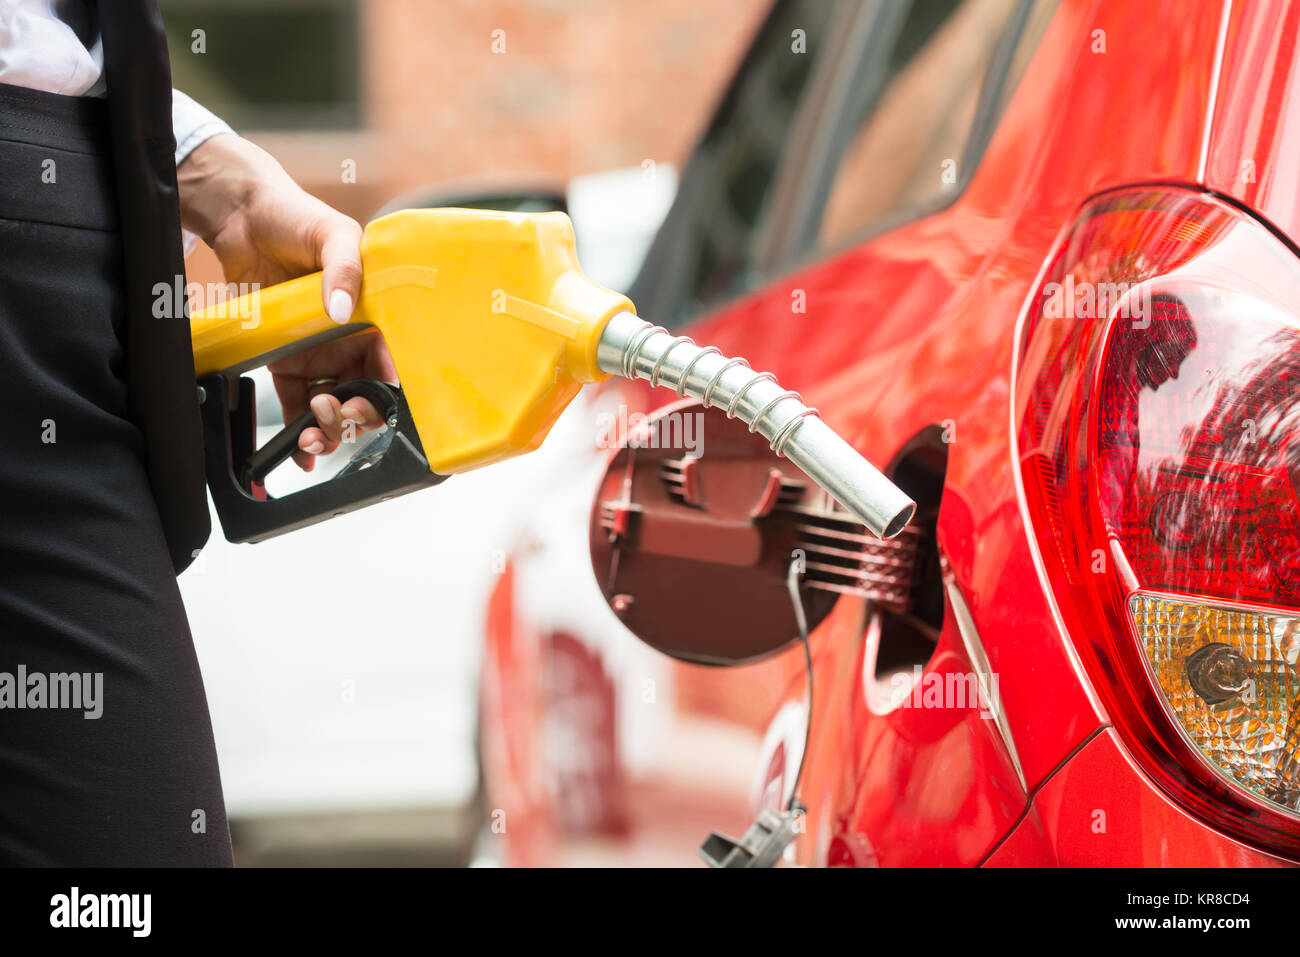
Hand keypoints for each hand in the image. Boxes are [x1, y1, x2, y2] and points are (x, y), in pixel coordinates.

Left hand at [178, 133, 395, 469]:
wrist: (243, 216)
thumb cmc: (297, 217)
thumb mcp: (334, 234)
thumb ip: (345, 268)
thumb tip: (343, 310)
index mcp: (372, 316)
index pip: (389, 365)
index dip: (382, 391)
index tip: (365, 402)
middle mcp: (349, 340)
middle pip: (363, 394)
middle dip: (354, 418)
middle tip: (335, 416)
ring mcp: (319, 354)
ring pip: (333, 406)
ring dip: (328, 431)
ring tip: (312, 437)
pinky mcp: (286, 361)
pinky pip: (296, 402)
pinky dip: (299, 428)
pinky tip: (298, 449)